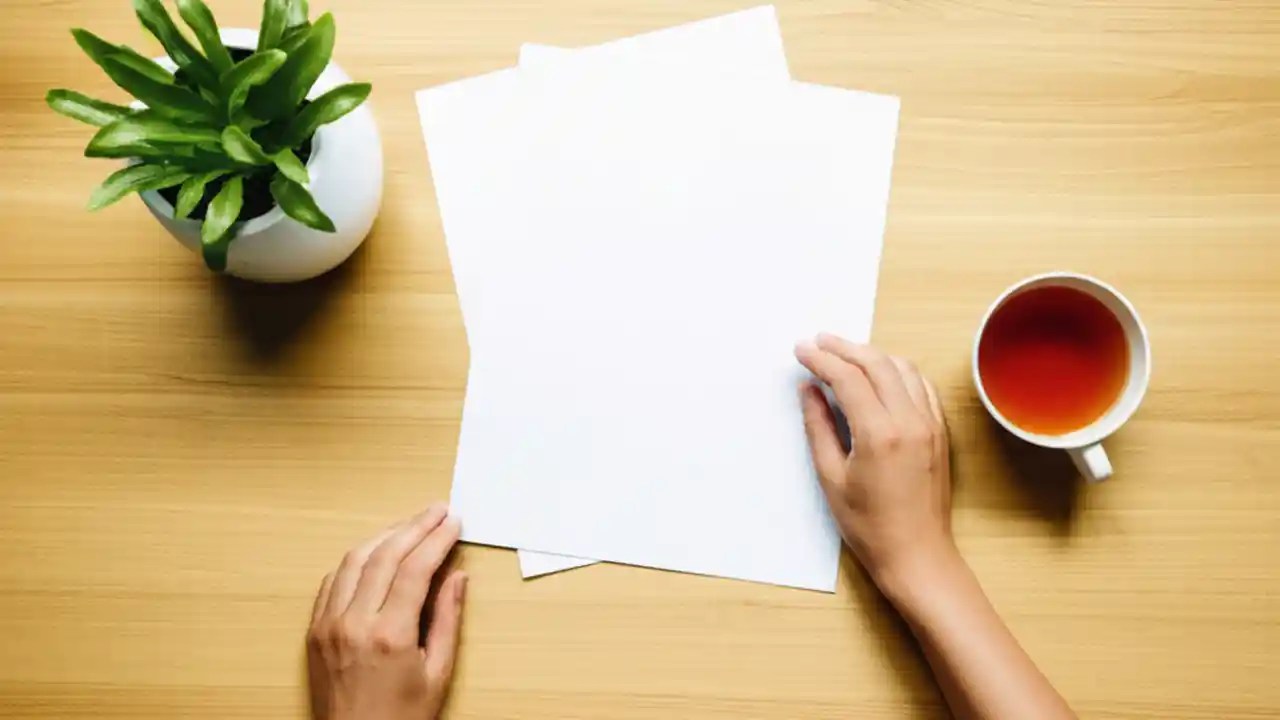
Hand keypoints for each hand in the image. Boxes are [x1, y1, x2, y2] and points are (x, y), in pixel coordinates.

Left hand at [307, 504, 466, 719]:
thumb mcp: (437, 674)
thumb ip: (447, 620)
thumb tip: (457, 577)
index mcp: (389, 636)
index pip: (415, 569)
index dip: (437, 539)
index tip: (453, 522)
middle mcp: (354, 623)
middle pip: (385, 555)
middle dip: (414, 526)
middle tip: (437, 511)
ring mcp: (328, 625)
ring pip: (354, 560)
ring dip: (384, 536)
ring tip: (410, 525)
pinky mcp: (314, 631)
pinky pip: (332, 581)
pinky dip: (356, 560)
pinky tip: (375, 553)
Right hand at [794, 334, 955, 594]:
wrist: (917, 555)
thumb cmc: (869, 526)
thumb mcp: (831, 477)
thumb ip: (818, 427)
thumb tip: (809, 390)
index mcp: (879, 433)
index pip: (848, 378)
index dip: (821, 359)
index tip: (801, 351)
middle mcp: (910, 421)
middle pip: (876, 363)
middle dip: (844, 347)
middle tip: (818, 342)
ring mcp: (930, 424)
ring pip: (903, 368)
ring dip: (872, 355)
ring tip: (846, 354)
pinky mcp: (940, 432)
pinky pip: (921, 386)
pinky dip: (898, 371)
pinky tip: (881, 375)